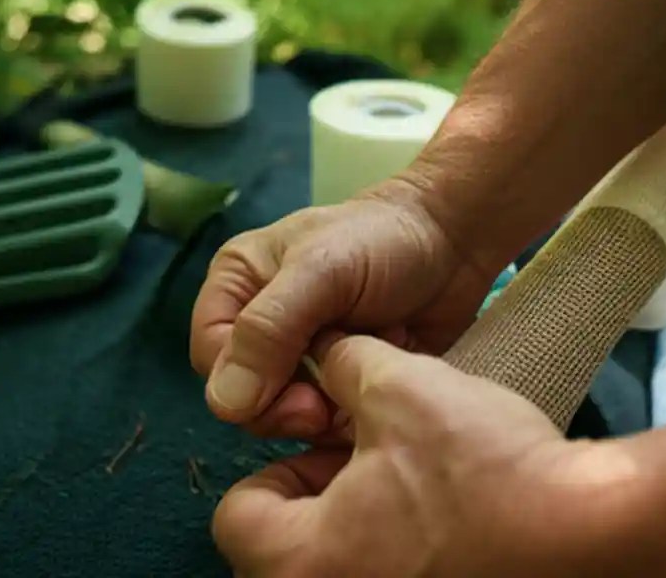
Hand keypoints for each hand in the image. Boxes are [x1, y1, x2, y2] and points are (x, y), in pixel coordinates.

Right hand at [190, 180, 503, 439]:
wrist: (454, 243)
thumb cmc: (384, 240)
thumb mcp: (322, 272)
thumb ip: (269, 329)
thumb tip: (225, 402)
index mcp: (239, 284)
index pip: (211, 356)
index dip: (243, 384)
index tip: (297, 394)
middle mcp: (260, 322)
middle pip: (241, 394)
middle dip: (281, 407)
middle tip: (326, 407)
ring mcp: (300, 355)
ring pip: (279, 414)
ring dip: (315, 418)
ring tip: (356, 394)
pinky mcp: (337, 380)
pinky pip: (321, 423)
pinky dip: (342, 424)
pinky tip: (371, 404)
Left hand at [212, 335, 605, 577]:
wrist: (592, 531)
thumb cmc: (486, 467)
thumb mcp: (402, 387)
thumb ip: (343, 366)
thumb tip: (326, 354)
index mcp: (299, 562)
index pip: (237, 516)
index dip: (276, 466)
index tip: (323, 444)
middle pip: (288, 550)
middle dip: (321, 498)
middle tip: (369, 457)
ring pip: (343, 567)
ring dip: (362, 523)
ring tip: (413, 476)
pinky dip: (404, 552)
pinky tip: (449, 511)